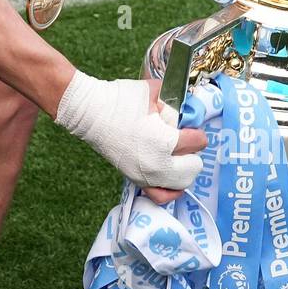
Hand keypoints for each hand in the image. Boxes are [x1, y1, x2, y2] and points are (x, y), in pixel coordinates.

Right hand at [56, 71, 206, 192]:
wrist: (89, 112)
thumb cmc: (119, 99)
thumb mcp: (154, 92)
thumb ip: (175, 102)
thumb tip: (187, 110)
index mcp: (164, 141)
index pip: (198, 143)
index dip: (195, 131)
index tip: (187, 125)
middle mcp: (158, 165)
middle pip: (193, 167)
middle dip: (192, 152)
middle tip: (184, 141)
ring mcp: (145, 176)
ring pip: (181, 184)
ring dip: (184, 170)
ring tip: (178, 157)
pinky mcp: (135, 179)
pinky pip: (161, 196)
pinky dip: (170, 189)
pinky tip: (171, 177)